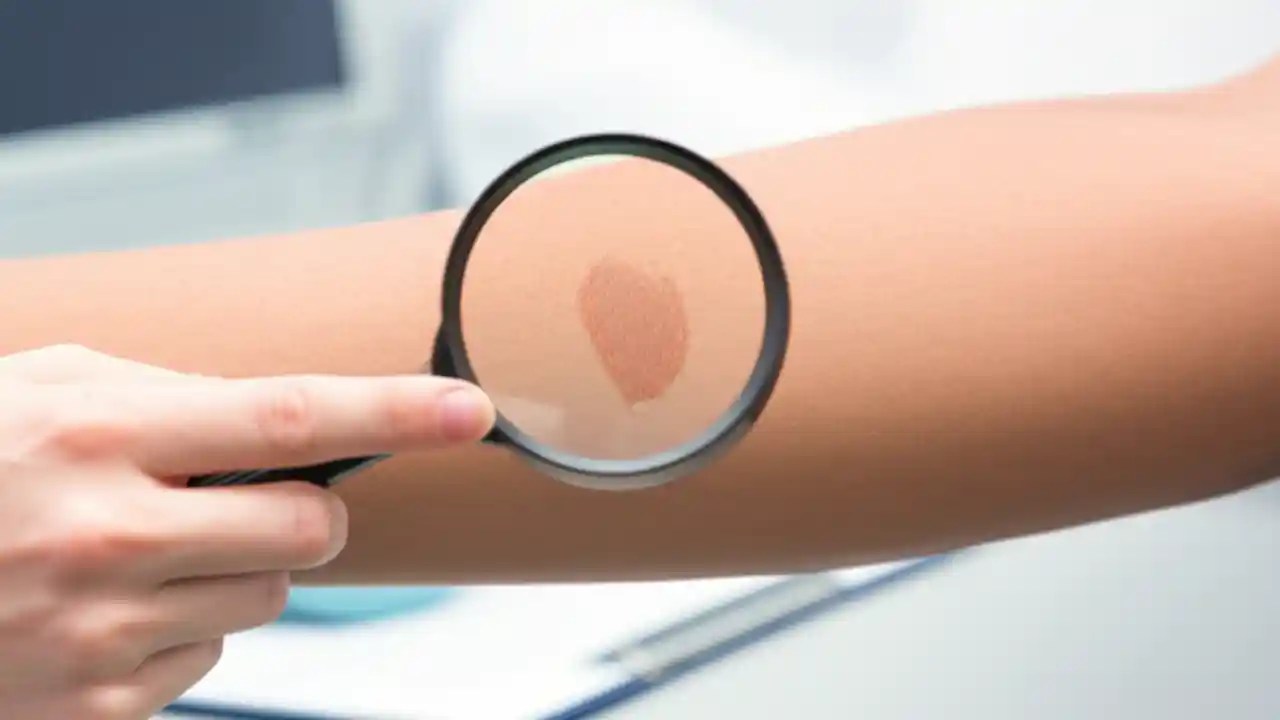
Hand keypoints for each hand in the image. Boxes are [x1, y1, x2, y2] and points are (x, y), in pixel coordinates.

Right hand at [0, 345, 493, 718]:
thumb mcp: (45, 391)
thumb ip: (167, 396)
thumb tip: (283, 417)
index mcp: (97, 435)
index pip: (288, 415)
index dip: (396, 409)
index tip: (473, 408)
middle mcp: (107, 537)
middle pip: (308, 527)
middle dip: (299, 512)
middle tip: (232, 498)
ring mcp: (99, 636)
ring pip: (266, 600)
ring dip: (227, 573)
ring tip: (126, 555)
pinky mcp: (95, 711)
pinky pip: (207, 663)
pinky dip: (174, 636)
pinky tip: (94, 615)